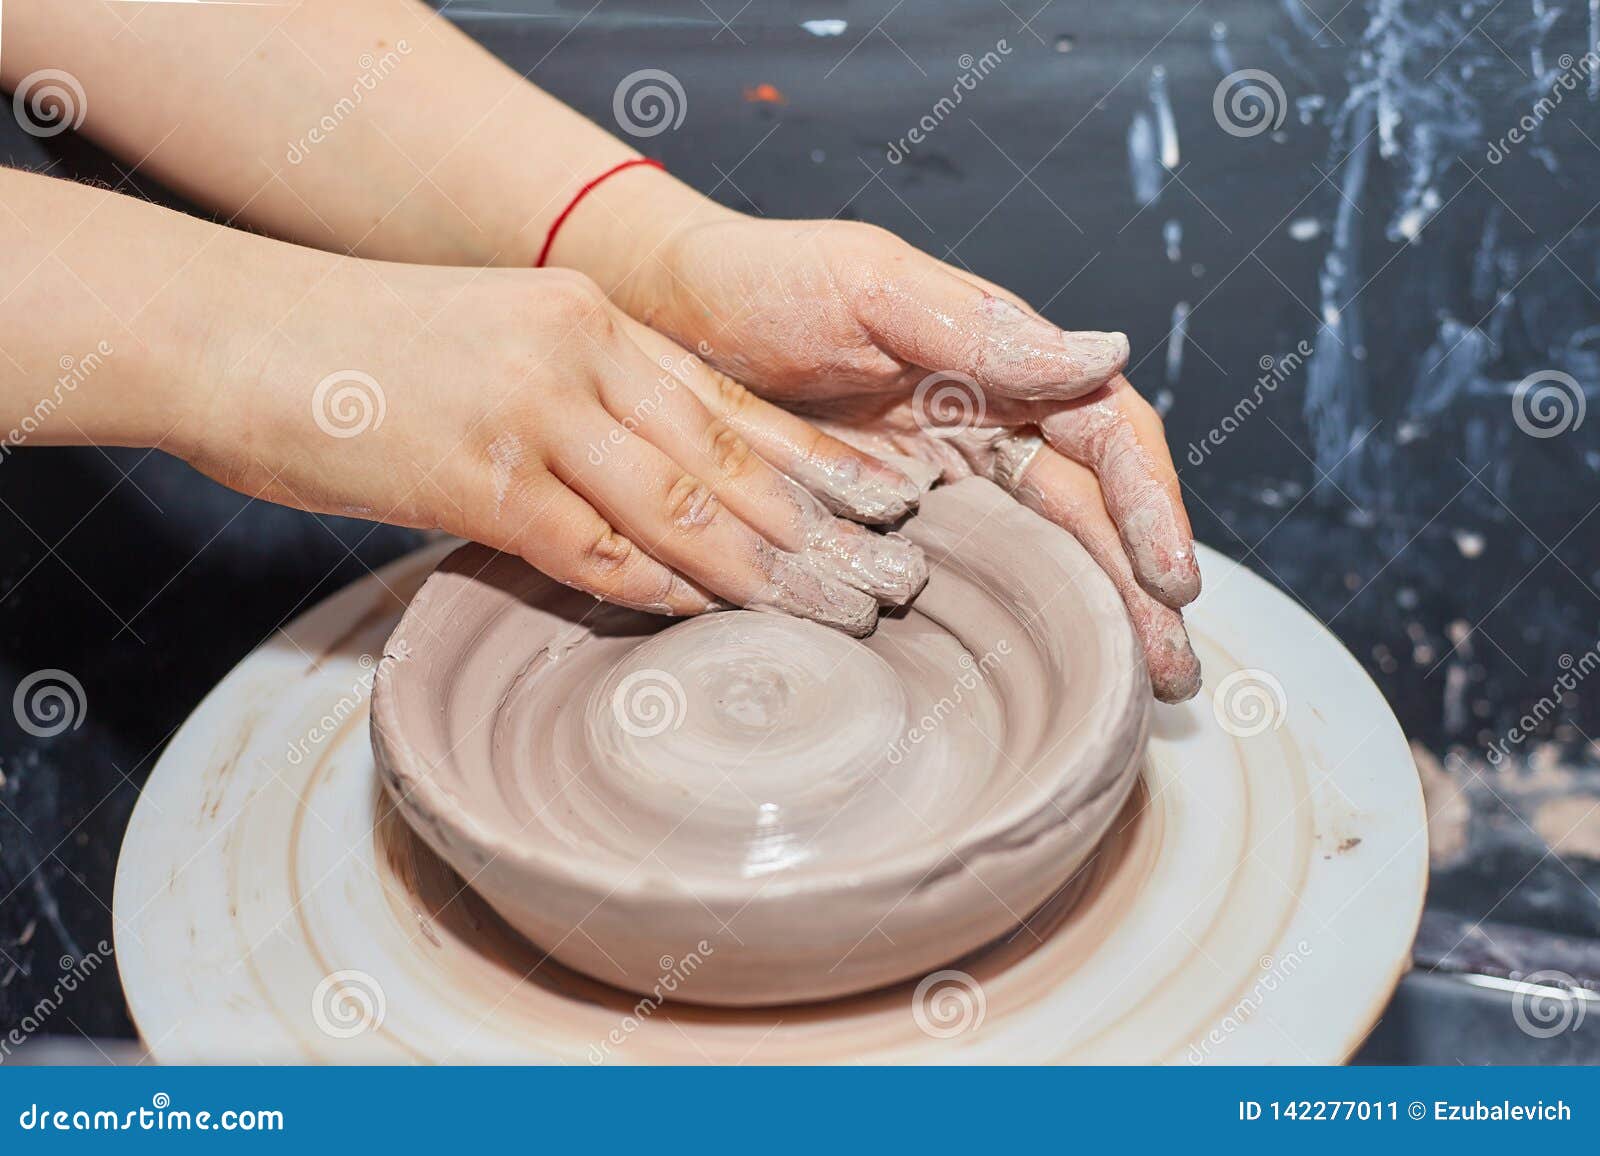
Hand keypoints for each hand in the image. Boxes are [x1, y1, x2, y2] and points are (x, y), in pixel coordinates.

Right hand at [181, 251, 930, 635]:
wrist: (231, 332)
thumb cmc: (362, 352)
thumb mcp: (496, 344)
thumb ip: (580, 403)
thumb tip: (650, 487)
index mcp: (595, 321)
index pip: (735, 403)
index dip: (821, 461)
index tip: (888, 504)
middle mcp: (580, 355)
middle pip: (731, 455)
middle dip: (821, 526)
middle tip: (894, 577)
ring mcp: (534, 413)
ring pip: (682, 504)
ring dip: (763, 570)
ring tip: (835, 615)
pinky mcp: (478, 476)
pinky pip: (592, 549)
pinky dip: (656, 591)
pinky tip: (706, 620)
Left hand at [611, 212, 1201, 701]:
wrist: (656, 319)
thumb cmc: (760, 282)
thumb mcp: (866, 286)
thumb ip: (977, 325)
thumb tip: (1107, 358)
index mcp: (997, 366)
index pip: (1102, 437)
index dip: (1147, 505)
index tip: (1172, 578)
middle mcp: (979, 430)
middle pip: (1086, 514)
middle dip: (1139, 589)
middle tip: (1173, 675)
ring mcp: (930, 487)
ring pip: (1035, 557)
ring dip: (1092, 621)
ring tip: (1135, 695)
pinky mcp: (874, 534)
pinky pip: (954, 584)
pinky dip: (1002, 630)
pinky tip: (1030, 682)